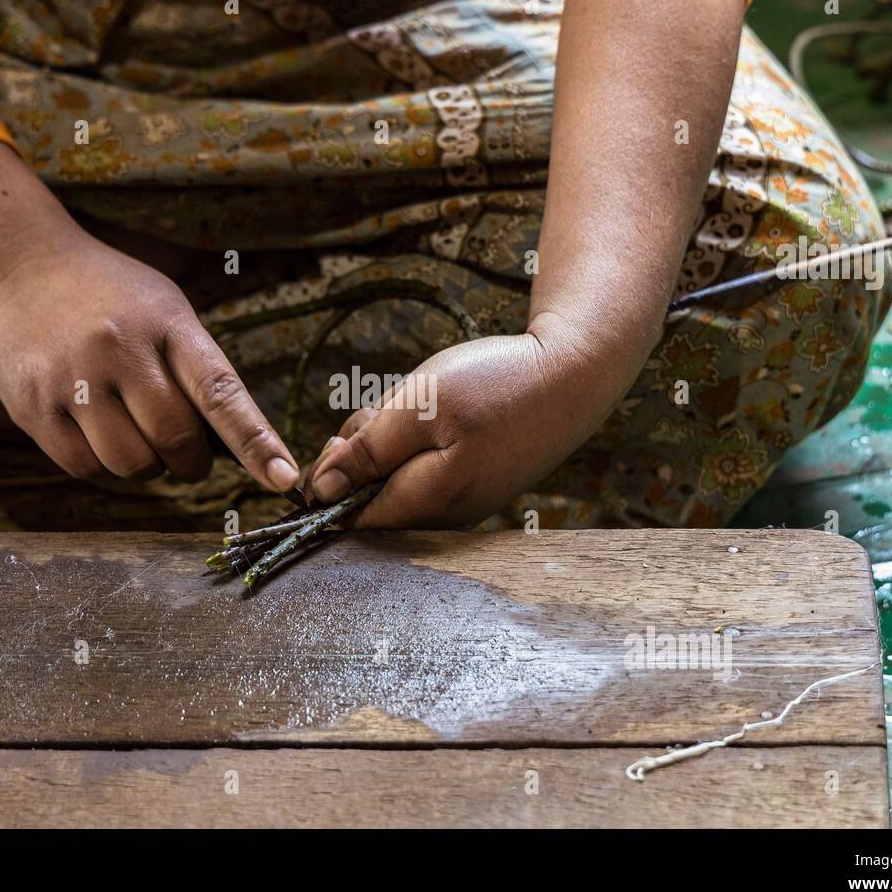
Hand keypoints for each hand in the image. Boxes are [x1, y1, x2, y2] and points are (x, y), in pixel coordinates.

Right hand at [0, 233, 298, 486]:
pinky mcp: (32, 405)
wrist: (19, 267)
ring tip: (132, 432)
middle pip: (175, 440)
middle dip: (190, 461)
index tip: (285, 478)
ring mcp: (72, 378)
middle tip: (186, 454)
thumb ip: (197, 370)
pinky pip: (83, 466)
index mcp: (166, 324)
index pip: (220, 392)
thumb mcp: (165, 310)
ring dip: (144, 465)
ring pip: (131, 463)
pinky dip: (99, 463)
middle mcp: (119, 349)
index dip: (256, 441)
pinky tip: (94, 430)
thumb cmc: (111, 299)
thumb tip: (233, 449)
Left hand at [303, 331, 612, 527]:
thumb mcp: (417, 407)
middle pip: (371, 499)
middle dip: (362, 453)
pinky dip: (419, 441)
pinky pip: (426, 473)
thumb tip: (318, 492)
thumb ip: (365, 453)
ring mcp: (466, 504)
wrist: (573, 374)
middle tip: (386, 409)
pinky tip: (442, 413)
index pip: (350, 517)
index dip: (331, 479)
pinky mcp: (478, 487)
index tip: (345, 437)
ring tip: (420, 404)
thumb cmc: (495, 385)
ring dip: (391, 441)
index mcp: (426, 503)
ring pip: (397, 481)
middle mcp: (445, 517)